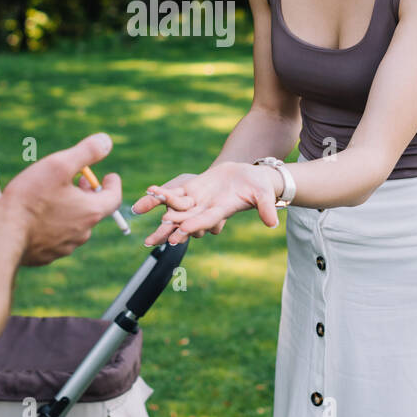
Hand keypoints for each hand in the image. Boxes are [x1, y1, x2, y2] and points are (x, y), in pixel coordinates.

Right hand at [0, 132, 124, 265]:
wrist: (3, 235)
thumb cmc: (30, 198)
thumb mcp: (59, 165)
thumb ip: (86, 152)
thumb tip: (106, 141)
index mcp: (90, 212)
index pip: (114, 199)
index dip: (113, 185)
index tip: (109, 177)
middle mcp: (82, 233)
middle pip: (93, 211)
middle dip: (88, 194)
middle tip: (79, 180)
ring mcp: (64, 247)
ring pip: (74, 225)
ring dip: (70, 209)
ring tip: (54, 196)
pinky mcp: (46, 256)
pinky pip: (56, 238)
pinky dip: (54, 224)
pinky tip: (37, 216)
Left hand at [141, 162, 281, 245]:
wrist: (249, 177)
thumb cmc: (259, 186)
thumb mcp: (264, 195)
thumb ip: (266, 208)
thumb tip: (273, 224)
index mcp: (221, 211)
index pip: (205, 221)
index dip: (192, 226)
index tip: (179, 232)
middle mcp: (206, 209)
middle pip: (184, 221)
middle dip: (168, 229)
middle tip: (152, 239)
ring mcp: (198, 200)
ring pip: (175, 208)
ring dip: (159, 212)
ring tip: (143, 215)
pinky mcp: (193, 189)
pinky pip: (176, 193)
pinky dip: (163, 193)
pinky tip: (150, 192)